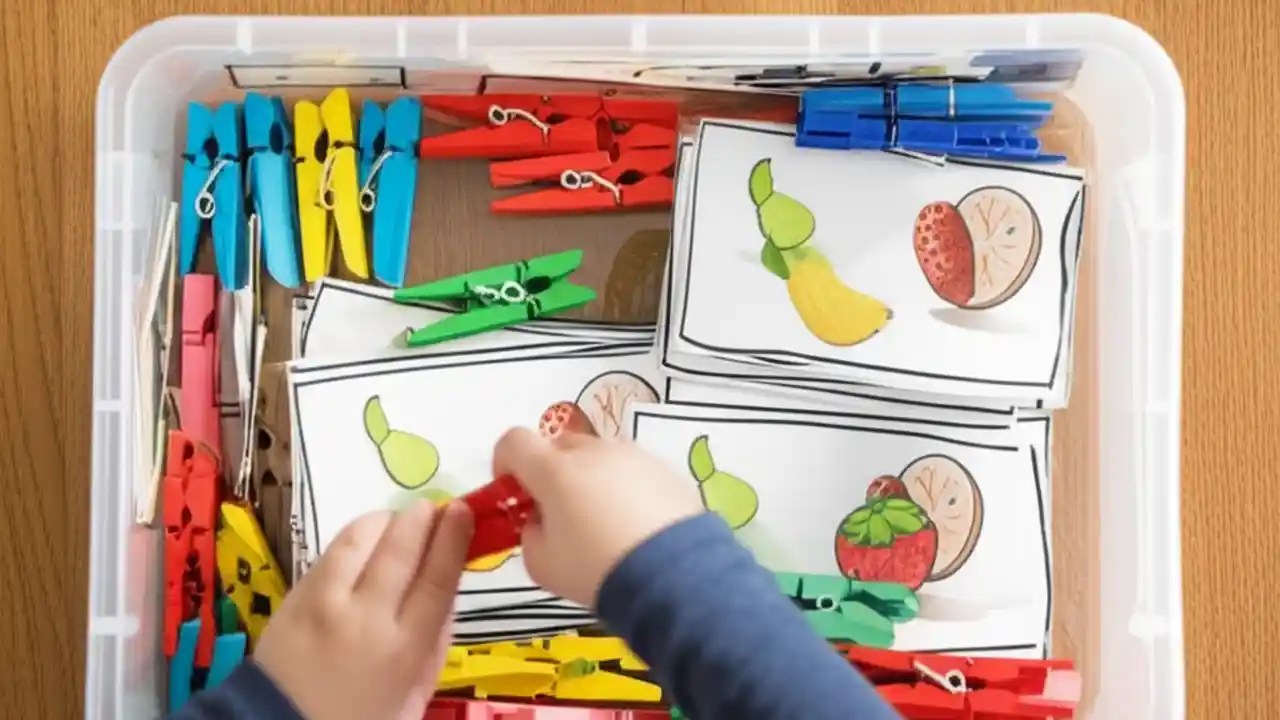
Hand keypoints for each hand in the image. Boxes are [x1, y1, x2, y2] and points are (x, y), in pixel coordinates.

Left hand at [254, 501, 472, 719]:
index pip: (437, 578)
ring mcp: (327, 601)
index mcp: (405, 648)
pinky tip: (366, 540)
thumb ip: (436, 645)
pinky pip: (332, 550)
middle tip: (435, 506)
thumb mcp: (414, 696)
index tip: (463, 512)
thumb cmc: (360, 719)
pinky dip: (355, 537)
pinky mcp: (297, 594)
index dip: (453, 539)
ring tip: (399, 521)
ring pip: (361, 538)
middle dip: (422, 519)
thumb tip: (448, 592)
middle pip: (401, 550)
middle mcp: (367, 616)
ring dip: (387, 521)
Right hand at [493, 428, 702, 607]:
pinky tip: (636, 525)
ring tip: (605, 524)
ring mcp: (633, 455)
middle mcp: (593, 451)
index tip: (515, 494)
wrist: (674, 575)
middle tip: (560, 514)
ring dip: (590, 480)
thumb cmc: (595, 569)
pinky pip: (632, 470)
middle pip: (558, 448)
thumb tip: (541, 520)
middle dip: (550, 474)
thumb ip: (530, 534)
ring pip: (598, 457)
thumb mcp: (542, 564)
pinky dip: (625, 488)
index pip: (514, 441)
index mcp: (554, 469)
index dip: (506, 464)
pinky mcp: (665, 468)